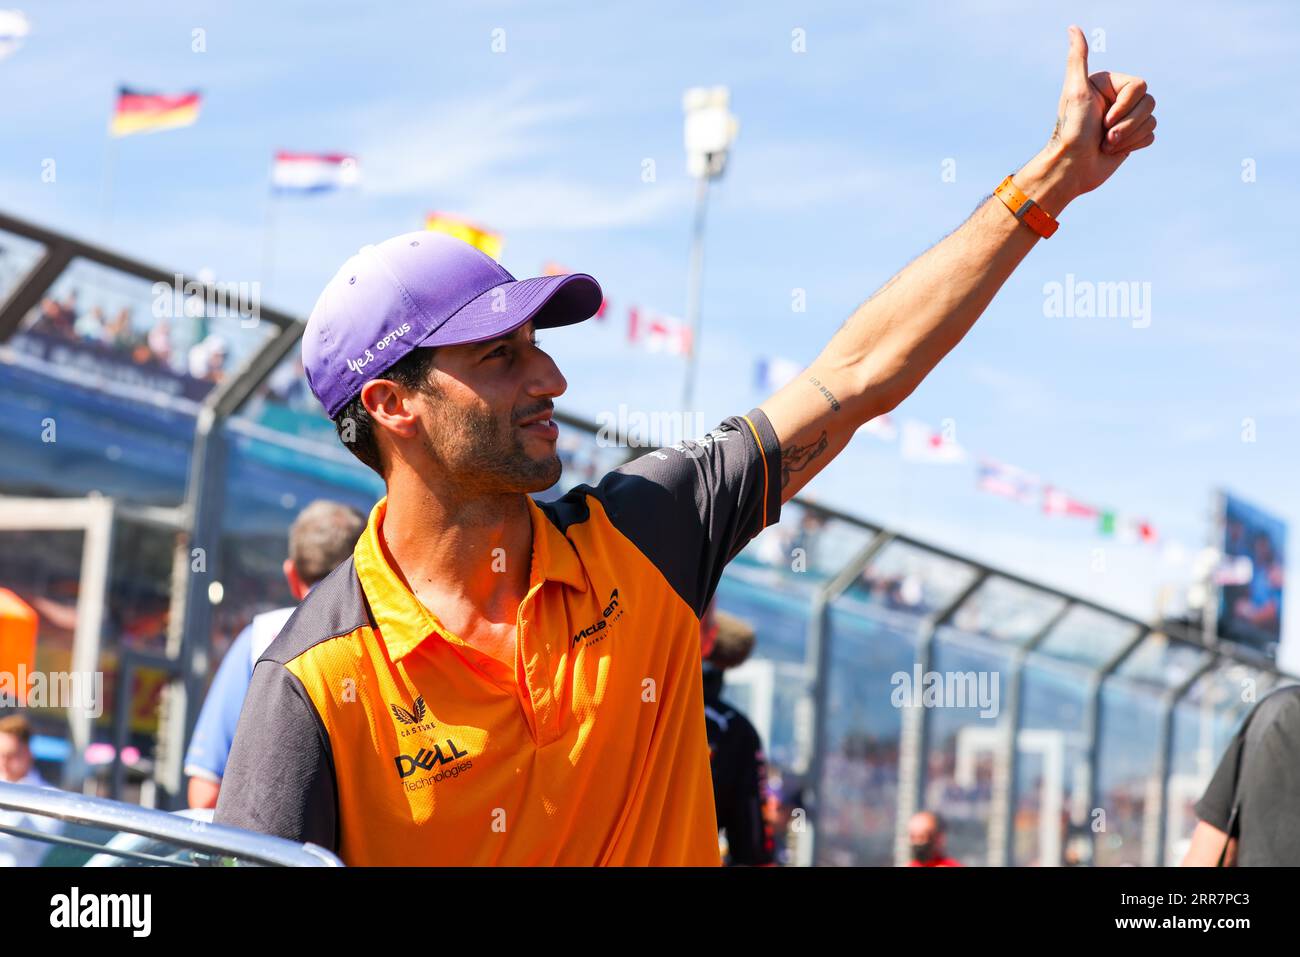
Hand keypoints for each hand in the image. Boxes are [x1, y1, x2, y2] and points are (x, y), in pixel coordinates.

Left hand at [1047, 25, 1156, 198]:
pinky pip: (1151, 134)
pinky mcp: (1131, 137)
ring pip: (1151, 119)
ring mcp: (1125, 118)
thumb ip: (1078, 59)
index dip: (1124, 106)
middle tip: (1103, 136)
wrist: (1071, 169)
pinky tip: (1114, 151)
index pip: (1140, 86)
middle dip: (1127, 124)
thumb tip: (1073, 28)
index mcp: (1108, 84)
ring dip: (1129, 136)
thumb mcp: (1075, 91)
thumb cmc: (1072, 130)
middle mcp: (1117, 99)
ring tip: (1106, 145)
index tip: (1101, 119)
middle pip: (1149, 102)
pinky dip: (1134, 145)